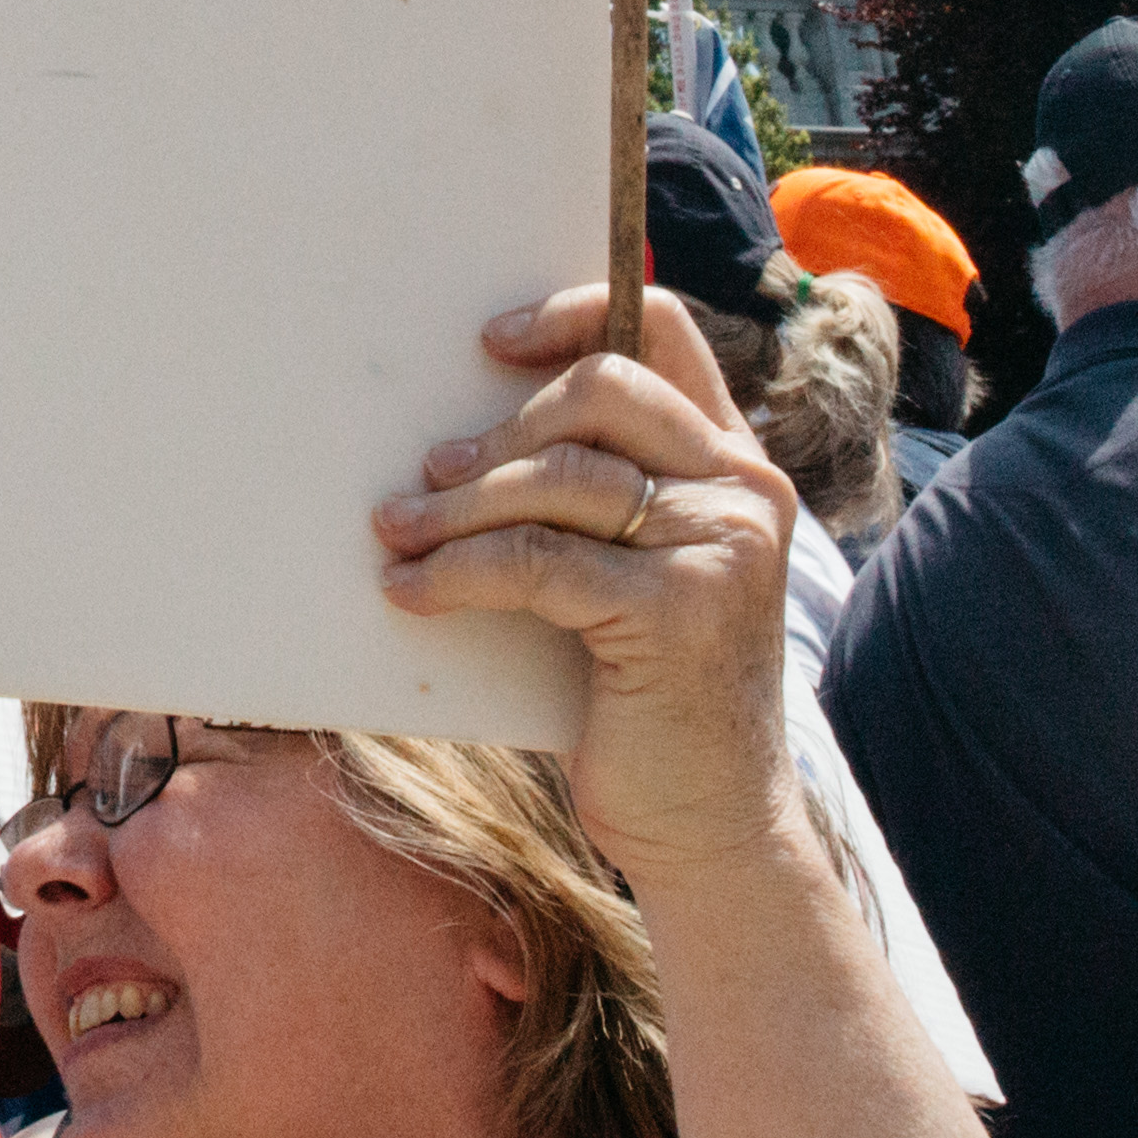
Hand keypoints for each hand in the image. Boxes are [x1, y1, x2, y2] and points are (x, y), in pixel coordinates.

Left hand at [377, 287, 800, 884]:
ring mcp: (719, 547)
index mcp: (735, 463)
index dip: (574, 312)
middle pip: (599, 390)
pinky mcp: (677, 612)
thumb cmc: (646, 696)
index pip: (665, 329)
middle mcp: (743, 491)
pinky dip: (456, 572)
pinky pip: (535, 560)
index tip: (488, 341)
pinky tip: (409, 591)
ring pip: (556, 478)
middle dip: (496, 431)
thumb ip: (590, 499)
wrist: (711, 825)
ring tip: (394, 533)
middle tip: (426, 475)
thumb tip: (451, 438)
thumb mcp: (631, 574)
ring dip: (455, 507)